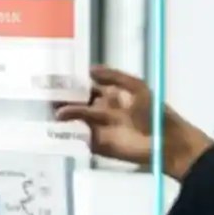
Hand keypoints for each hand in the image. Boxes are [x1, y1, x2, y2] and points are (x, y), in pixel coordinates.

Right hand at [54, 66, 211, 178]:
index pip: (85, 88)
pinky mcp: (97, 145)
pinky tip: (58, 128)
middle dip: (63, 99)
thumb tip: (89, 69)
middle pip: (76, 104)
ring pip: (75, 121)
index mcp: (110, 96)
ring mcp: (98, 129)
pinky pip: (79, 139)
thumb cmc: (153, 113)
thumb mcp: (137, 88)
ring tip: (55, 111)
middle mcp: (101, 111)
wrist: (166, 143)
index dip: (72, 84)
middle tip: (47, 95)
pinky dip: (68, 135)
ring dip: (64, 116)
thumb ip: (114, 77)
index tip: (56, 79)